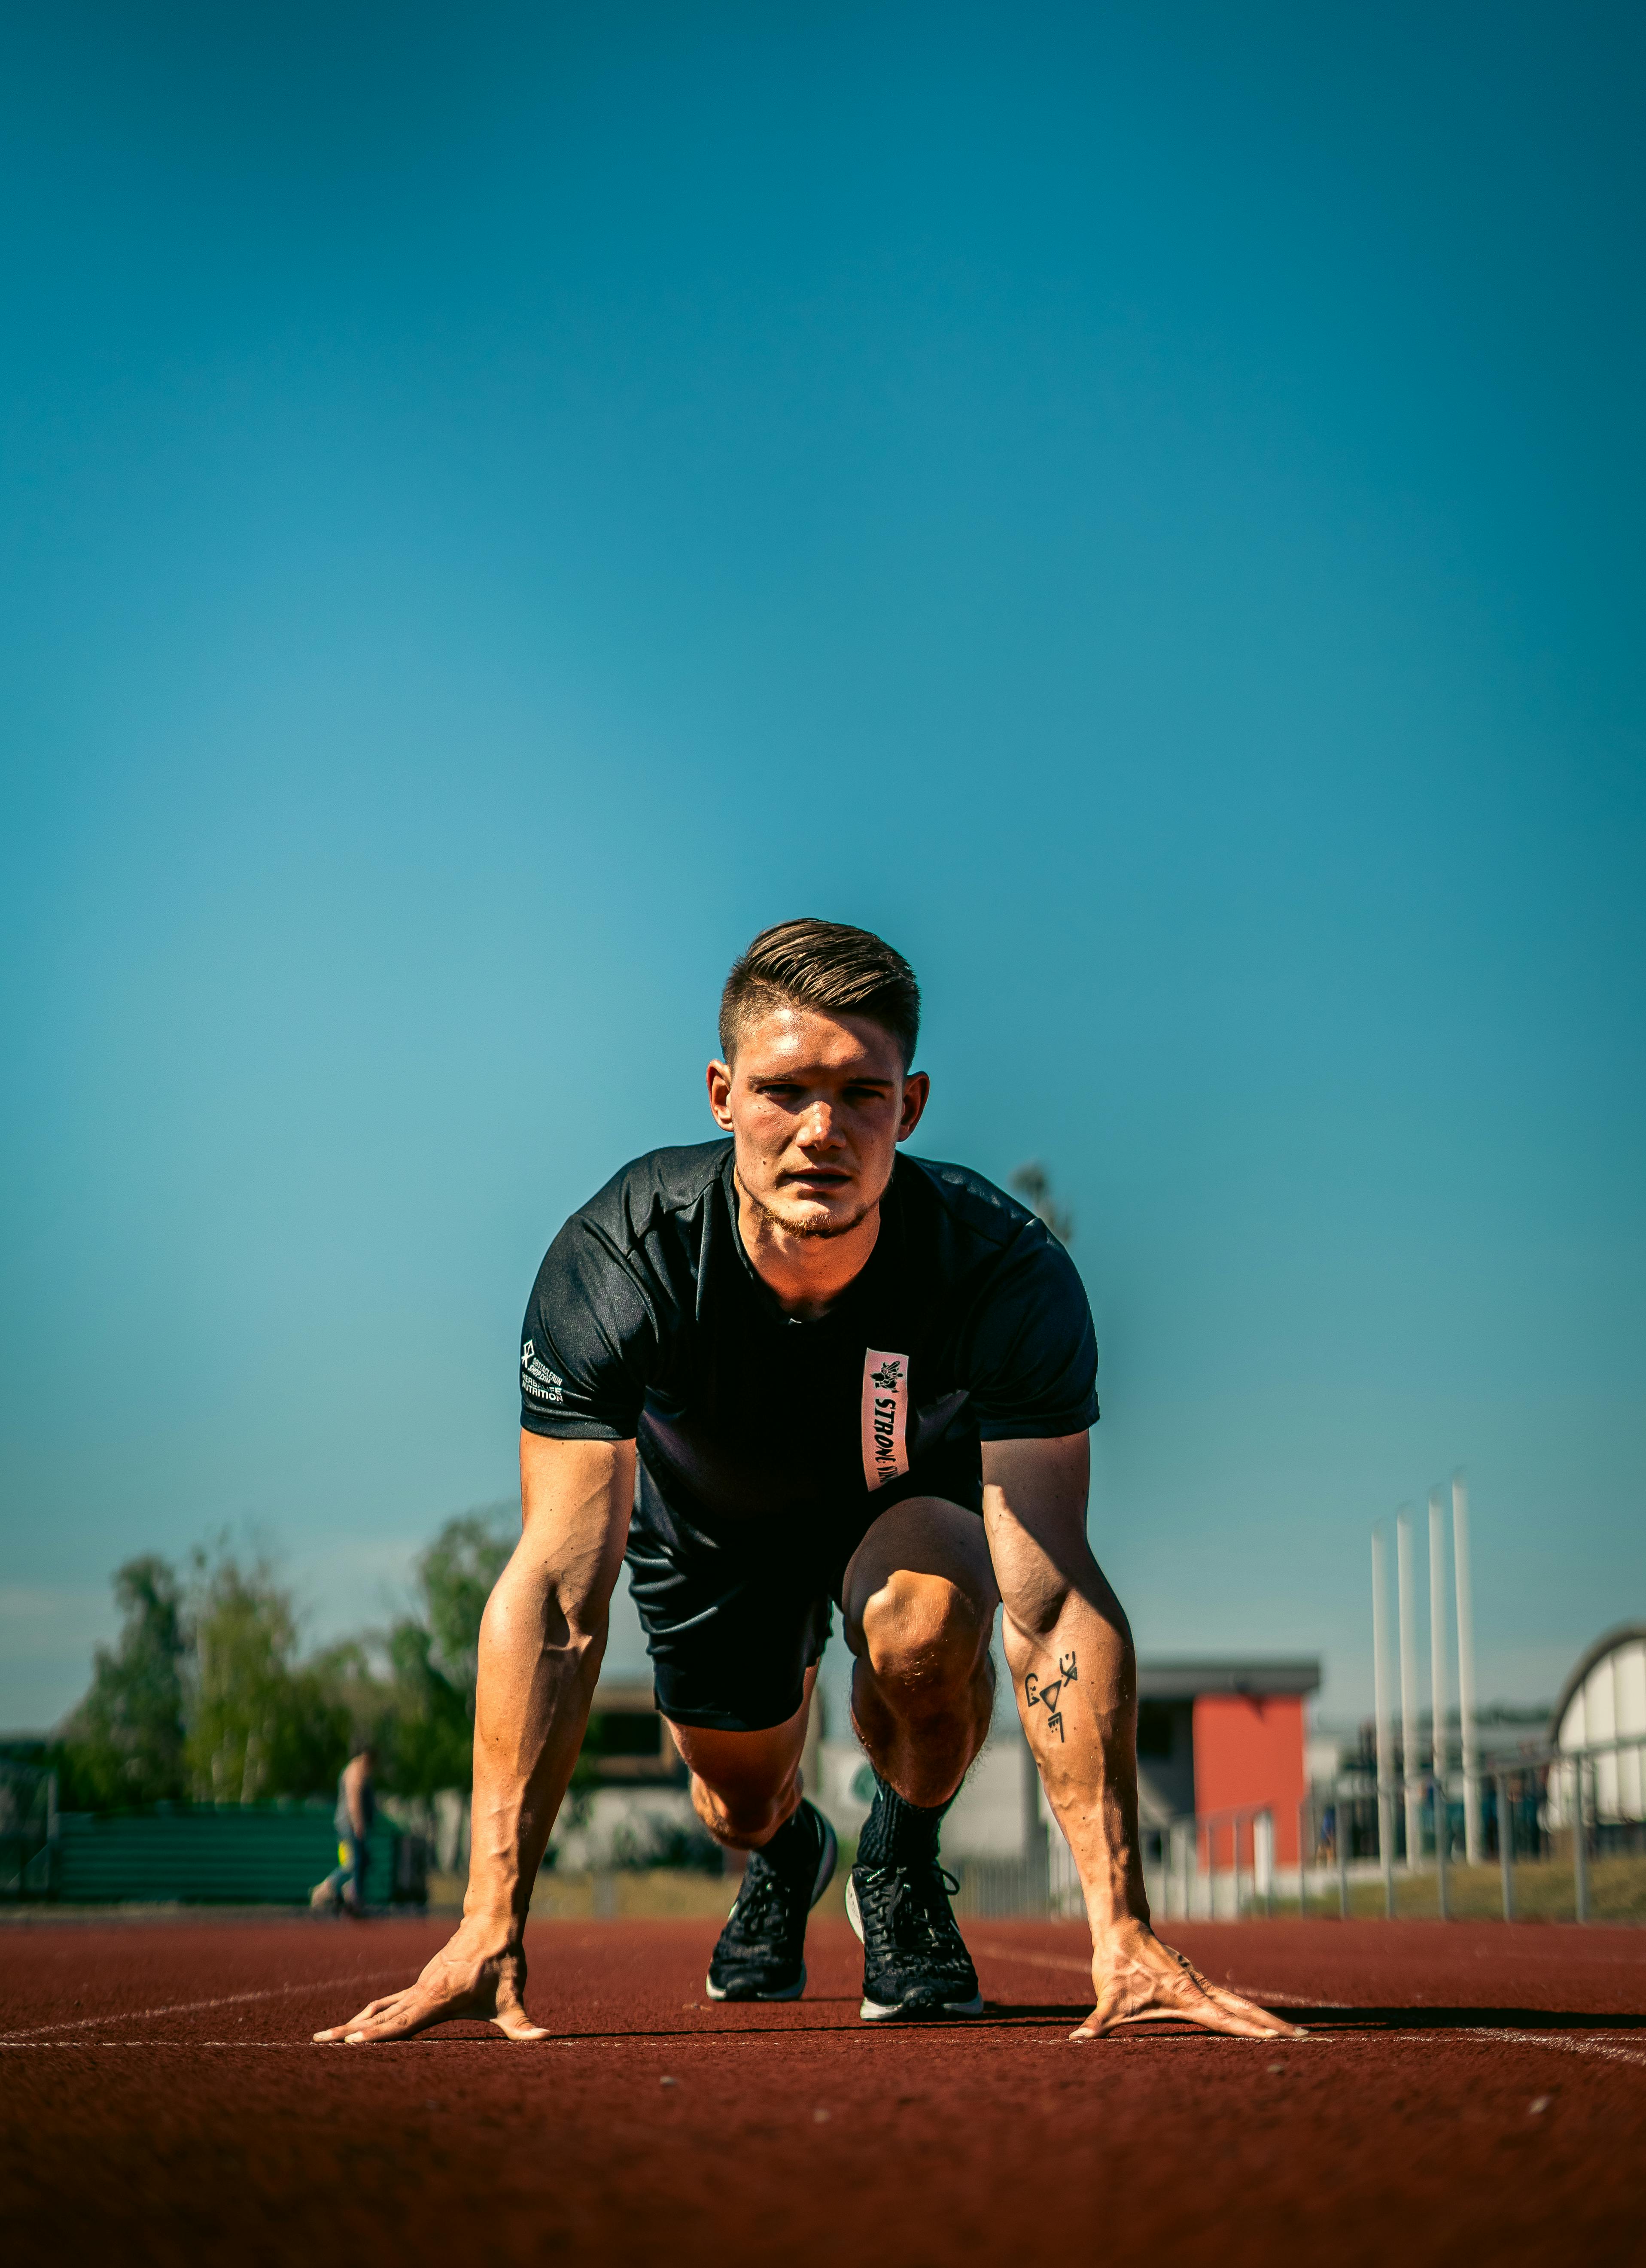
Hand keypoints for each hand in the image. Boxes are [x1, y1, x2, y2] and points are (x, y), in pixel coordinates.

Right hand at [312, 1916, 547, 2044]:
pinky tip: (359, 2021)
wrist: (492, 1922)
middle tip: (320, 2043)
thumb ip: (525, 2024)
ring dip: (354, 2021)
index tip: (351, 2043)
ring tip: (326, 2037)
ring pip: (380, 2007)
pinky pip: (390, 2000)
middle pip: (380, 2016)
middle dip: (350, 2031)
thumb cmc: (503, 1961)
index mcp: (437, 1999)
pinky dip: (370, 2012)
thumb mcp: (513, 1996)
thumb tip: (546, 2038)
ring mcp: (419, 1986)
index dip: (377, 2034)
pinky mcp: (422, 1983)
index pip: (402, 2022)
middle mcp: (421, 1992)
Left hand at [1073, 1920, 1303, 2041]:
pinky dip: (1251, 2012)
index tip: (1277, 2040)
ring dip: (1267, 2018)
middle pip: (1245, 2009)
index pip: (1225, 2019)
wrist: (1120, 1930)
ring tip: (1296, 2034)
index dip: (1250, 2030)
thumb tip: (1078, 2040)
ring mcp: (1201, 1985)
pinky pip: (1231, 2000)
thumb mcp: (1107, 1999)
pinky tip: (1262, 2022)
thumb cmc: (1115, 1967)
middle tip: (1307, 2038)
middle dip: (1274, 2025)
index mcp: (1187, 1996)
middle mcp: (1201, 1990)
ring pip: (1242, 2003)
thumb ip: (1097, 2024)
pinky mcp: (1197, 1982)